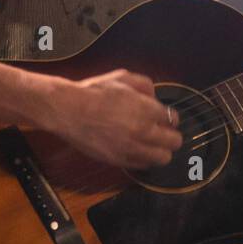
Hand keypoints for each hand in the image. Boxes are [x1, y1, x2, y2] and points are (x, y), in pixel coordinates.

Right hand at [46, 69, 182, 169]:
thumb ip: (145, 85)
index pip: (173, 119)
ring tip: (154, 145)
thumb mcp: (123, 77)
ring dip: (161, 151)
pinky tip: (138, 150)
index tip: (165, 117)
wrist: (68, 110)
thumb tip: (155, 97)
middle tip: (164, 132)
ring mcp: (131, 149)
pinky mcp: (119, 160)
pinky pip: (142, 166)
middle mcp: (143, 132)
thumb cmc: (94, 92)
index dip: (170, 118)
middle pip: (174, 142)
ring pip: (162, 158)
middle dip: (172, 136)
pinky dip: (144, 159)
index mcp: (146, 110)